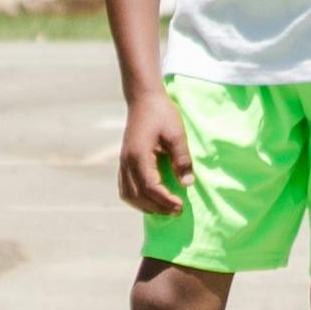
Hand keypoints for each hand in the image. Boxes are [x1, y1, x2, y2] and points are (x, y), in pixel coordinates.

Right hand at [116, 87, 192, 215]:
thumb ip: (181, 159)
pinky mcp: (124, 161)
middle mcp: (127, 162)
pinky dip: (136, 199)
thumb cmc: (162, 114)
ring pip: (128, 194)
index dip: (165, 200)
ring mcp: (123, 162)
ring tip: (164, 208)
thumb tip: (187, 184)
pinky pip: (125, 187)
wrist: (143, 99)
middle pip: (138, 195)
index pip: (150, 187)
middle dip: (158, 207)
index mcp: (139, 156)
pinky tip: (150, 200)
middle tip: (177, 210)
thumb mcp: (177, 134)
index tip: (180, 206)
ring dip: (145, 206)